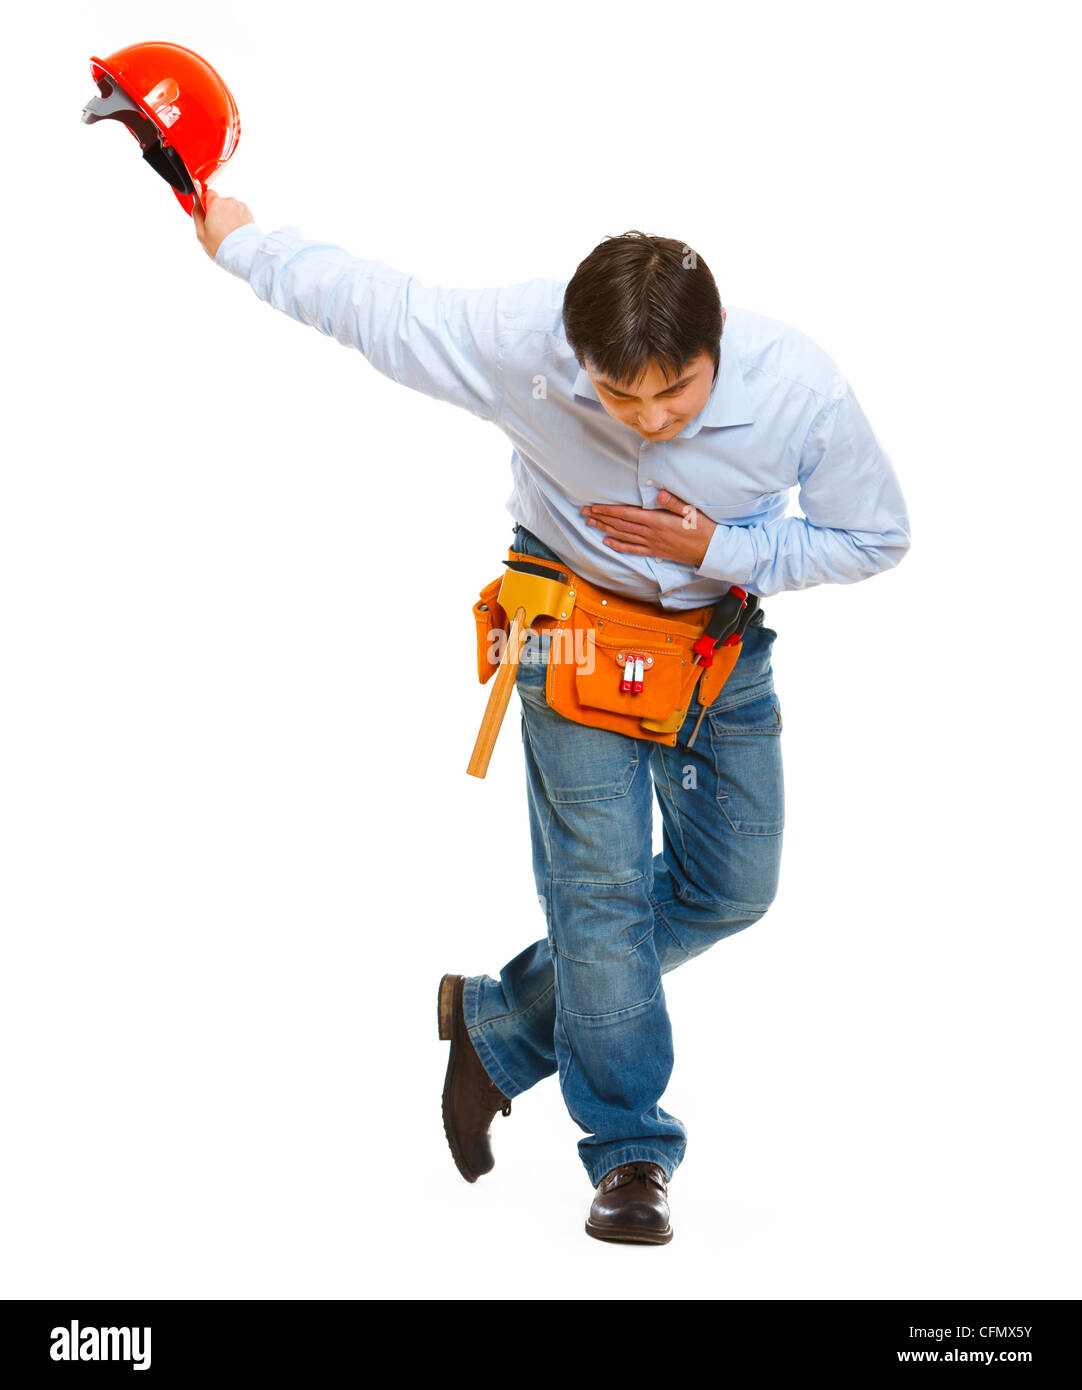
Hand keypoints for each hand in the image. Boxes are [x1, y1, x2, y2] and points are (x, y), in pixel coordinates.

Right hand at [193, 187, 254, 261]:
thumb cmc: (223, 247)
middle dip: (217, 213)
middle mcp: (229, 201)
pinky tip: (236, 233)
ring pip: (230, 208)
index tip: (206, 216)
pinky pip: (239, 214)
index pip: (207, 194)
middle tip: (217, 230)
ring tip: (228, 233)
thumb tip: (197, 203)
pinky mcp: (250, 214)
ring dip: (228, 217)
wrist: (245, 256)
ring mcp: (241, 207)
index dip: (205, 205)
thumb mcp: (201, 233)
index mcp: (215, 203)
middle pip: (219, 202)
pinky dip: (237, 221)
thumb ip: (197, 214)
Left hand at [581, 491, 716, 566]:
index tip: (595, 507)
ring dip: (605, 530)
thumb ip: (674, 503)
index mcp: (658, 521)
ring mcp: (652, 544)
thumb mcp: (691, 511)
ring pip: (623, 536)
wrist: (711, 550)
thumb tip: (659, 493)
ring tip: (591, 524)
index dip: (609, 510)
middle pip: (621, 525)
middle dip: (601, 518)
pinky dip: (619, 546)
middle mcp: (651, 534)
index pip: (628, 514)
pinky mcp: (655, 552)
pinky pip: (633, 550)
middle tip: (585, 513)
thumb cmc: (703, 528)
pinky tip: (607, 543)